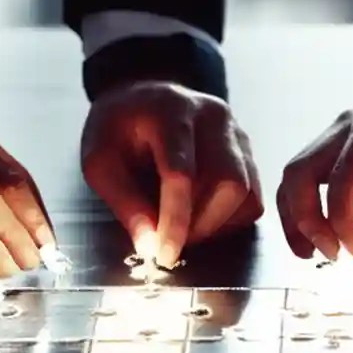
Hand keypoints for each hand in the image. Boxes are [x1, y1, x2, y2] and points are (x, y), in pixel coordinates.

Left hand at [81, 81, 261, 266]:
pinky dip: (231, 218)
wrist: (144, 98)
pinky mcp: (247, 151)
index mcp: (170, 111)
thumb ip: (123, 201)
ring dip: (216, 223)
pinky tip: (203, 216)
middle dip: (200, 224)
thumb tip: (150, 245)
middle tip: (171, 239)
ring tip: (184, 226)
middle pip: (228, 182)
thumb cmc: (117, 130)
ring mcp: (236, 131)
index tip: (164, 254)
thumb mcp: (99, 161)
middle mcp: (213, 116)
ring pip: (246, 192)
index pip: (182, 172)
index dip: (176, 219)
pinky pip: (253, 197)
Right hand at [277, 94, 352, 259]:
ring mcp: (336, 133)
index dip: (341, 221)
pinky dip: (302, 209)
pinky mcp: (335, 148)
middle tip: (330, 254)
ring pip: (293, 176)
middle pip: (299, 172)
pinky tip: (316, 238)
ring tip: (311, 253)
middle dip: (305, 219)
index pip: (339, 179)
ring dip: (296, 217)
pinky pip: (304, 179)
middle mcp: (345, 123)